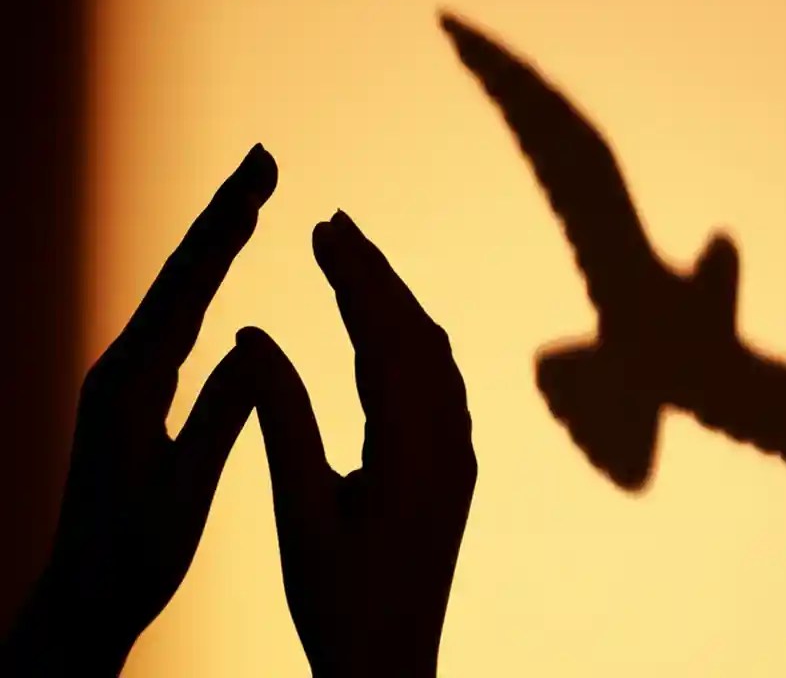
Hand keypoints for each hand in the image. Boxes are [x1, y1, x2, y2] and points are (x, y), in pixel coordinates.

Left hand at [1, 144, 277, 674]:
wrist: (84, 597)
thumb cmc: (132, 556)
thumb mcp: (182, 489)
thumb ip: (217, 417)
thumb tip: (251, 347)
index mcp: (132, 386)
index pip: (188, 288)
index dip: (226, 228)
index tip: (260, 177)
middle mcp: (120, 369)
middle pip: (179, 273)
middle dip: (222, 213)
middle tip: (261, 160)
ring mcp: (122, 379)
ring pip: (175, 292)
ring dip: (214, 241)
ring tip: (250, 200)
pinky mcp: (131, 394)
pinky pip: (174, 322)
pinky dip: (203, 283)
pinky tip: (217, 272)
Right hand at [237, 210, 475, 676]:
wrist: (391, 665)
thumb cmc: (339, 601)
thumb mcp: (300, 510)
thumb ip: (282, 418)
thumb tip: (254, 334)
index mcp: (411, 452)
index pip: (385, 340)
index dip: (356, 279)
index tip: (326, 228)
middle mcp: (448, 445)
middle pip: (419, 337)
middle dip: (379, 277)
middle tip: (338, 225)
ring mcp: (458, 458)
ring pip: (436, 360)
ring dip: (399, 306)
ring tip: (358, 263)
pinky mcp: (455, 472)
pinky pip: (442, 388)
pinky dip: (414, 344)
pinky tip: (392, 335)